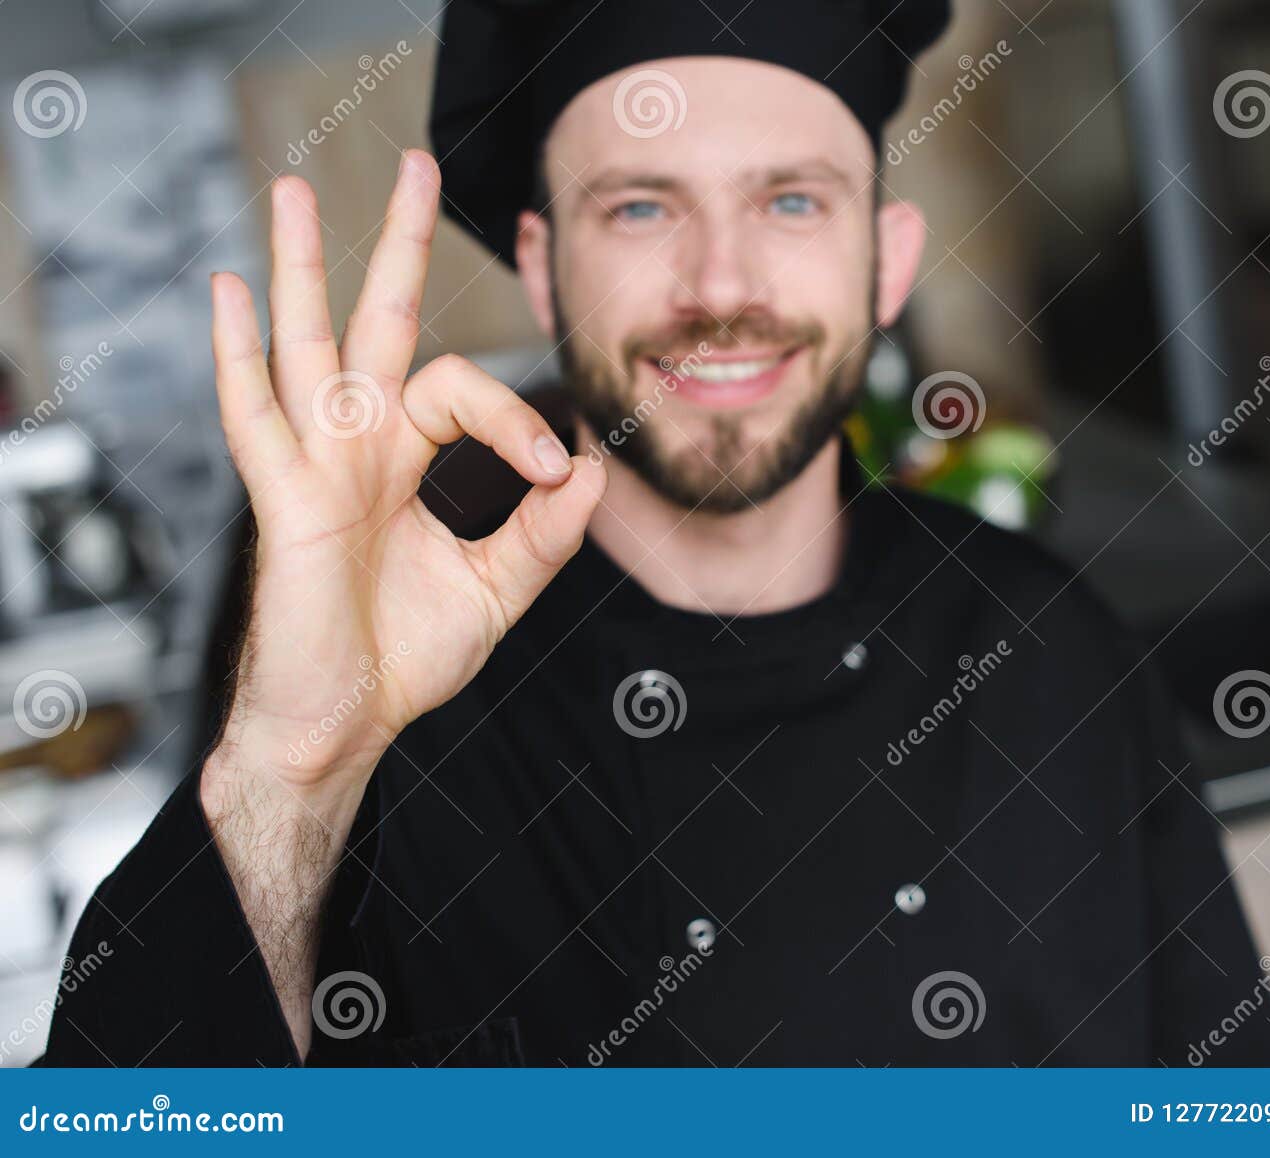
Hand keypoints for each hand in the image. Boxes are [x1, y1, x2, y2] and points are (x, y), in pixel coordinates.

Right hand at [208, 150, 603, 794]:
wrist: (343, 724)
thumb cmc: (403, 656)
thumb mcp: (497, 588)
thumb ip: (545, 531)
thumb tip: (593, 466)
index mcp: (402, 460)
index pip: (461, 389)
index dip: (516, 418)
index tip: (558, 474)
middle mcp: (356, 448)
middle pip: (375, 323)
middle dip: (396, 245)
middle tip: (417, 164)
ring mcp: (314, 468)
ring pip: (304, 345)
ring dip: (296, 266)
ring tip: (289, 187)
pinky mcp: (285, 503)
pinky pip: (255, 418)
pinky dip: (237, 355)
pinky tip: (228, 290)